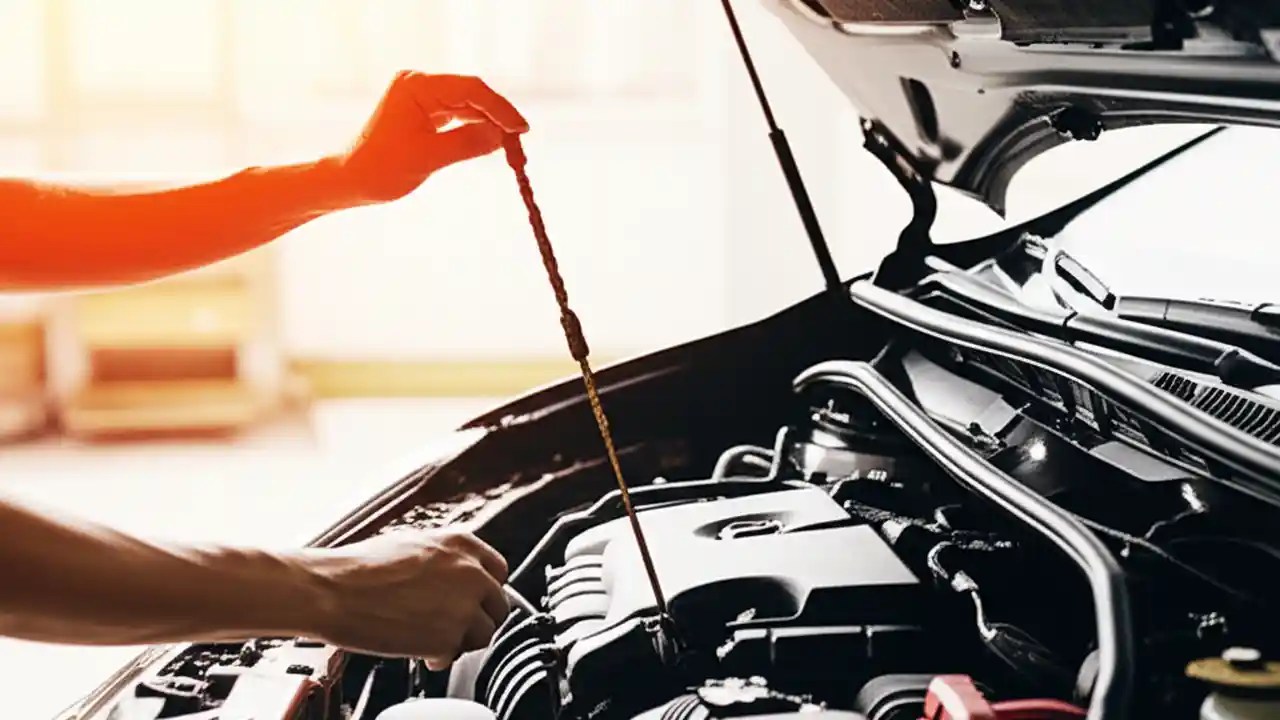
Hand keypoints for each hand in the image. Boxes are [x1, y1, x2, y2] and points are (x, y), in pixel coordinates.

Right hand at [298, 528, 509, 666]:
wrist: (334, 591)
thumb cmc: (361, 567)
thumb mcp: (414, 543)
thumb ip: (446, 558)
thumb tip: (458, 574)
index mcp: (463, 544)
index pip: (499, 571)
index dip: (483, 589)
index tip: (473, 599)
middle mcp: (471, 573)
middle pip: (498, 605)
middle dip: (478, 617)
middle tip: (453, 623)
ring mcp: (463, 607)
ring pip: (485, 633)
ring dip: (463, 638)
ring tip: (433, 636)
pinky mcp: (448, 638)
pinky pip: (457, 654)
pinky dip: (441, 656)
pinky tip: (421, 649)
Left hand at [336, 71, 528, 204]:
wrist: (350, 180)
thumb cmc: (381, 169)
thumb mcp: (429, 158)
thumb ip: (468, 143)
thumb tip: (502, 137)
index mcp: (416, 86)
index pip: (470, 89)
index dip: (500, 109)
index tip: (521, 130)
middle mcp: (418, 84)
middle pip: (471, 94)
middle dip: (497, 116)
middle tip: (520, 141)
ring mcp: (420, 97)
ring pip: (467, 105)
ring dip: (489, 123)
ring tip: (512, 145)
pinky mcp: (422, 111)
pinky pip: (457, 115)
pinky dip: (475, 128)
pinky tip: (492, 141)